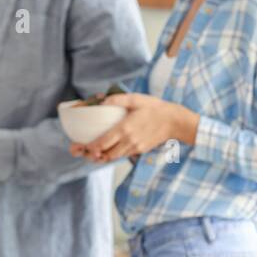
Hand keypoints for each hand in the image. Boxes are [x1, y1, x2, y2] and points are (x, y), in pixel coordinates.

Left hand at [74, 93, 198, 162]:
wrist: (174, 121)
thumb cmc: (155, 108)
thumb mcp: (136, 99)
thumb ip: (117, 99)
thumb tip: (101, 101)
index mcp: (125, 128)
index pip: (103, 143)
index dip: (90, 148)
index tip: (82, 147)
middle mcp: (129, 141)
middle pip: (106, 154)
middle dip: (93, 155)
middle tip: (82, 152)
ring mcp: (135, 147)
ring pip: (114, 157)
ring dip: (102, 157)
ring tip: (92, 153)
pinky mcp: (140, 150)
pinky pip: (123, 155)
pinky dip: (113, 154)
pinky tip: (108, 150)